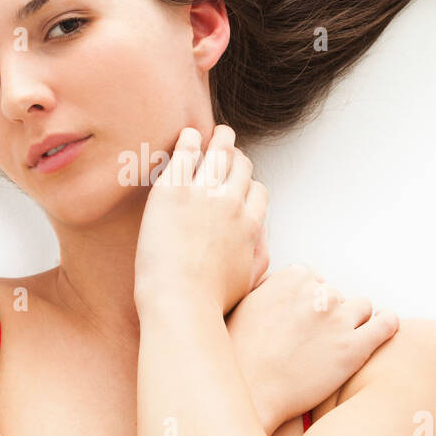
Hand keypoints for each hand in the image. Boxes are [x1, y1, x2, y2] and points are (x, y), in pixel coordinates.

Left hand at [134, 124, 267, 316]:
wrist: (179, 302)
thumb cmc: (210, 302)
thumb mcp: (248, 282)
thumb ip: (259, 256)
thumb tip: (261, 240)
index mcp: (250, 225)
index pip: (258, 191)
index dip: (249, 184)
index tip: (239, 181)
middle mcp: (232, 204)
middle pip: (241, 167)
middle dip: (237, 156)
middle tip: (228, 149)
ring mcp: (203, 194)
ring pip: (219, 153)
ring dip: (220, 139)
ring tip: (216, 133)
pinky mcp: (173, 190)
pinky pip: (185, 152)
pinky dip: (190, 139)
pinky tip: (187, 135)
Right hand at [226, 264, 398, 432]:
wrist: (250, 392)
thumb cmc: (240, 352)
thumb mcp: (246, 302)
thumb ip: (270, 283)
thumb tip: (284, 277)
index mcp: (294, 276)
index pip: (314, 278)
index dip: (307, 299)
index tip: (301, 318)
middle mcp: (319, 293)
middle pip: (335, 294)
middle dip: (327, 312)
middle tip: (311, 338)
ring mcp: (339, 319)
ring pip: (362, 307)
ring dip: (353, 320)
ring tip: (337, 341)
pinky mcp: (354, 348)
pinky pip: (386, 325)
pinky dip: (387, 324)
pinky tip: (383, 327)